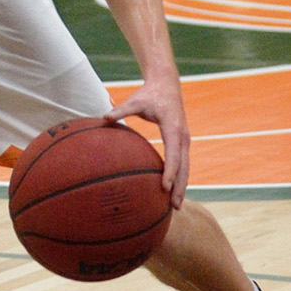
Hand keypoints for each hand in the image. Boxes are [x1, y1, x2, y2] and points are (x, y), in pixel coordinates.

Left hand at [103, 82, 189, 206]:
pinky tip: (172, 190)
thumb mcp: (135, 100)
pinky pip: (182, 163)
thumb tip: (105, 116)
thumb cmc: (149, 94)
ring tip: (176, 205)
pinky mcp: (182, 141)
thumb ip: (121, 109)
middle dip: (179, 186)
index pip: (173, 155)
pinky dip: (180, 177)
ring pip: (186, 167)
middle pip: (184, 166)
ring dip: (182, 186)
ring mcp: (185, 140)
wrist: (166, 84)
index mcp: (173, 129)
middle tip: (174, 206)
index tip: (164, 187)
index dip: (170, 171)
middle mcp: (183, 136)